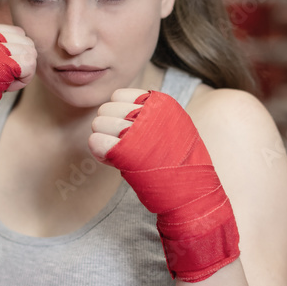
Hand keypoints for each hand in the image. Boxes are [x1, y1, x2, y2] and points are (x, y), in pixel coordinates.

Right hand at [0, 21, 32, 196]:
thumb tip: (24, 44)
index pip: (16, 33)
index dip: (15, 55)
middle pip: (26, 41)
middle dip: (21, 63)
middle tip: (1, 80)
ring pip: (30, 52)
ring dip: (22, 73)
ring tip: (1, 85)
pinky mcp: (0, 64)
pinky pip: (30, 64)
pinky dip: (23, 80)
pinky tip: (6, 89)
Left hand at [89, 88, 239, 281]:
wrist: (191, 190)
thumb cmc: (180, 161)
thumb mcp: (174, 125)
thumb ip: (148, 114)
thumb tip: (116, 110)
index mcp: (160, 102)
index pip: (118, 95)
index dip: (118, 112)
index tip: (128, 129)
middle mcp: (148, 112)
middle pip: (105, 108)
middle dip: (108, 125)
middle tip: (120, 144)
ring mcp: (137, 130)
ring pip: (98, 123)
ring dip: (102, 138)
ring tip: (118, 153)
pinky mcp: (125, 151)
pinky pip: (95, 141)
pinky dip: (98, 151)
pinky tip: (110, 160)